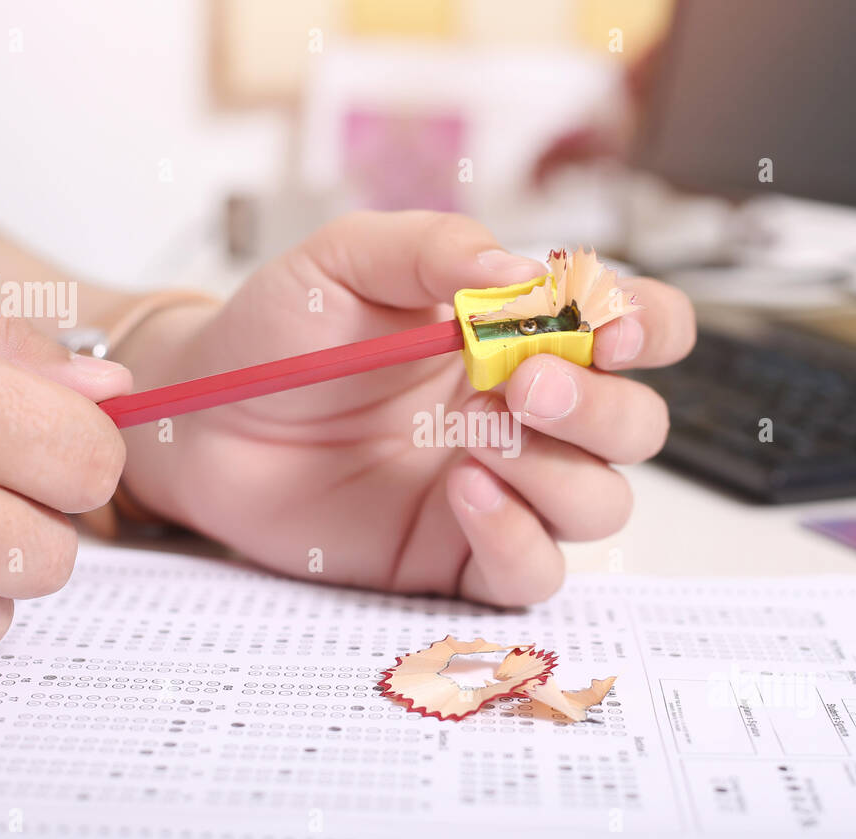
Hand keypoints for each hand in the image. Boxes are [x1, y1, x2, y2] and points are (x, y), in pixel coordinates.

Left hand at [119, 212, 693, 605]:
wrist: (206, 423)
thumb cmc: (281, 336)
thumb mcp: (344, 261)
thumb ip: (431, 249)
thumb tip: (522, 271)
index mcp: (520, 336)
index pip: (633, 329)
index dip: (649, 327)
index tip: (613, 329)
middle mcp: (527, 417)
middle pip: (635, 426)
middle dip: (600, 407)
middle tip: (522, 384)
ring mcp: (503, 492)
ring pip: (601, 503)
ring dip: (561, 473)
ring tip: (477, 442)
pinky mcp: (459, 558)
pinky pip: (533, 574)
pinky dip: (518, 539)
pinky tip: (462, 493)